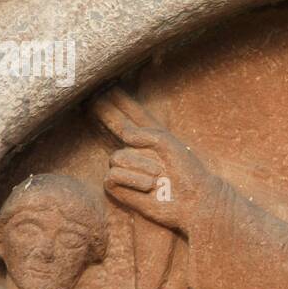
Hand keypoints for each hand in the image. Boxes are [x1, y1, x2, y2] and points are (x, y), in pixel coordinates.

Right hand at [92, 87, 210, 231]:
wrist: (193, 199)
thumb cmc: (187, 171)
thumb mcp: (168, 144)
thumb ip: (145, 134)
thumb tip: (125, 136)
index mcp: (152, 137)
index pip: (134, 115)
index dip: (121, 102)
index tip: (107, 89)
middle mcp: (138, 149)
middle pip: (116, 126)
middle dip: (108, 113)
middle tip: (94, 99)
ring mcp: (128, 168)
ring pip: (116, 158)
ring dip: (140, 167)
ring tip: (159, 177)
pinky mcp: (120, 188)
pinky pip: (112, 176)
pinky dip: (132, 180)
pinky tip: (149, 187)